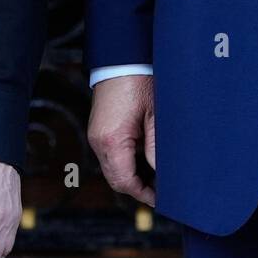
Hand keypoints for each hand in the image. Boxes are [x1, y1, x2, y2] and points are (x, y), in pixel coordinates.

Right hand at [87, 74, 155, 206]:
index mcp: (112, 141)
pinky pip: (110, 155)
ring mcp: (96, 134)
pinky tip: (144, 158)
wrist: (122, 58)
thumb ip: (156, 150)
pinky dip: (126, 162)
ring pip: (113, 168)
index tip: (160, 198)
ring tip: (156, 174)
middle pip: (116, 179)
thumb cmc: (140, 82)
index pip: (125, 182)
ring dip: (131, 175)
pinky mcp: (98, 128)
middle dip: (137, 187)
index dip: (143, 194)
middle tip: (161, 189)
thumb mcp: (155, 118)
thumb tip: (161, 175)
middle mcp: (98, 141)